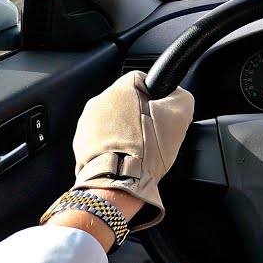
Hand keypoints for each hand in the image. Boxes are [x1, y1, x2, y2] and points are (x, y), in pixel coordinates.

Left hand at [68, 70, 194, 230]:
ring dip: (124, 130)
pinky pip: (101, 138)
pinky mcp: (81, 143)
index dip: (155, 96)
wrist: (118, 183)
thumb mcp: (179, 116)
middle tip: (151, 134)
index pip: (141, 79)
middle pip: (125, 100)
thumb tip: (177, 93)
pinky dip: (112, 145)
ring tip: (137, 149)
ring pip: (112, 119)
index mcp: (121, 89)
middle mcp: (99, 101)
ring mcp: (86, 123)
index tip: (160, 114)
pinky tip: (124, 157)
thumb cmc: (146, 151)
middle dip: (138, 114)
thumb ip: (181, 96)